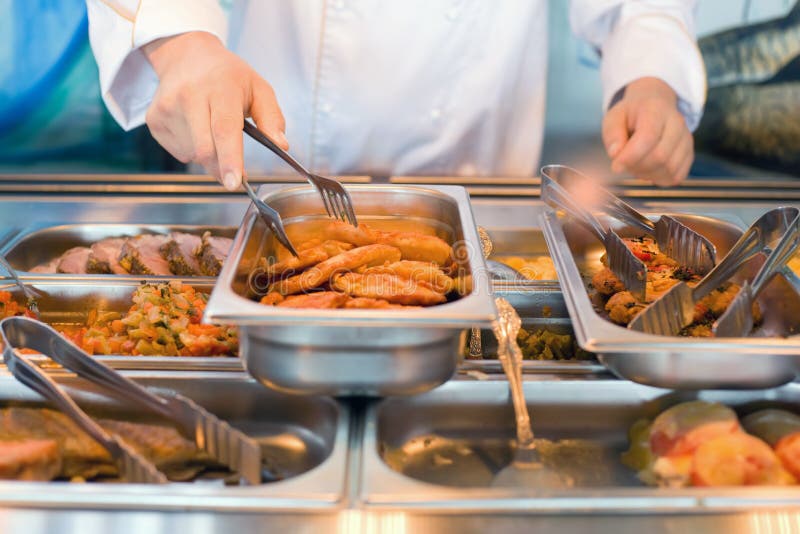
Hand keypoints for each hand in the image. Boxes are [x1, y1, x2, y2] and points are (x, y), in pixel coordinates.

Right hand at [143, 31, 287, 189]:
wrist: (186, 56)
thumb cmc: (228, 76)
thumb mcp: (259, 89)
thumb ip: (272, 118)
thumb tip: (281, 144)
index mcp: (220, 88)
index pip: (224, 128)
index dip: (229, 159)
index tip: (234, 182)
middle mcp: (190, 95)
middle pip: (206, 149)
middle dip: (222, 167)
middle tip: (234, 167)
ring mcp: (168, 107)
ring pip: (193, 154)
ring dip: (209, 155)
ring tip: (211, 128)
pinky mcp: (154, 120)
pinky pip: (180, 153)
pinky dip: (193, 150)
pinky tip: (195, 128)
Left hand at [602, 77, 693, 185]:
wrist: (654, 107)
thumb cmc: (631, 115)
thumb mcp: (614, 118)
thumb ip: (612, 134)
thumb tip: (615, 154)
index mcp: (656, 110)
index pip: (648, 137)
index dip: (630, 156)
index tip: (615, 166)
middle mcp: (677, 123)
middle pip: (660, 156)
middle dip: (637, 167)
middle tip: (624, 163)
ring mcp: (686, 140)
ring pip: (669, 169)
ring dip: (647, 174)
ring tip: (635, 164)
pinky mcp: (689, 155)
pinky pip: (675, 176)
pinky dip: (658, 179)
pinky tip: (648, 169)